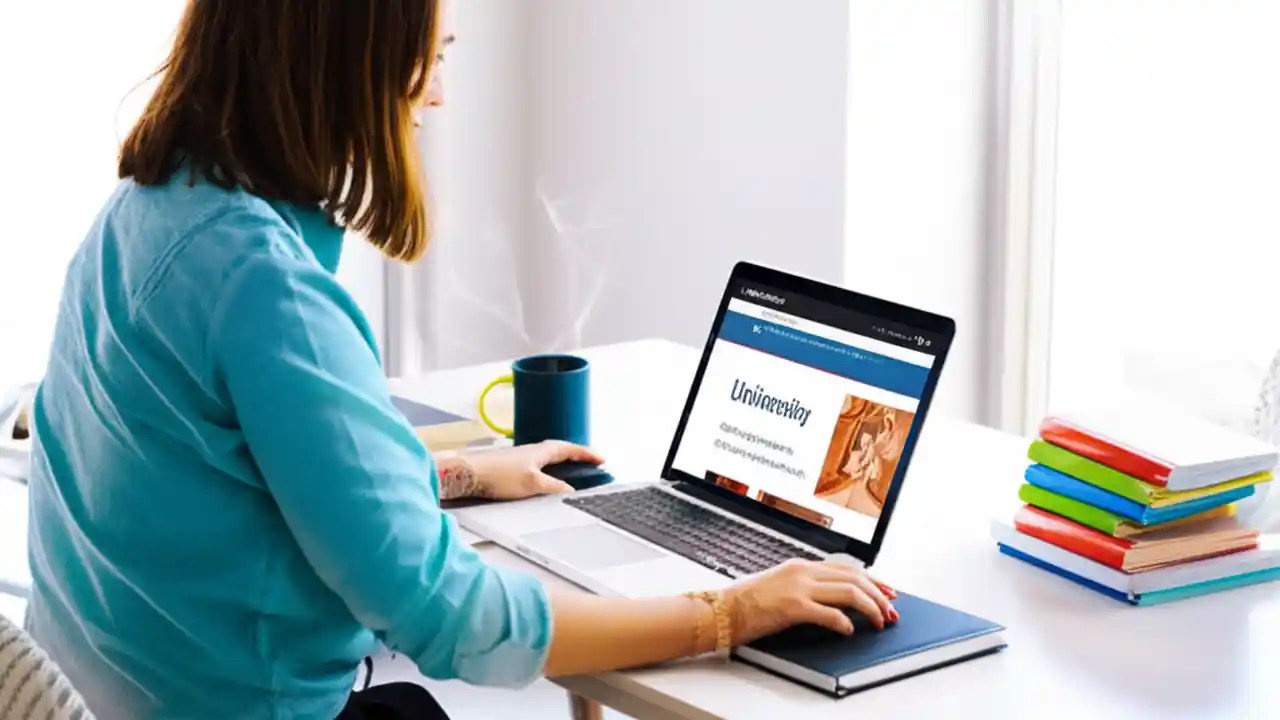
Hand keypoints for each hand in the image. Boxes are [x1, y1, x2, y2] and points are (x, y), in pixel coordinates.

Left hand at [465, 441, 604, 499]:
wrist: (468, 474)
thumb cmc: (497, 475)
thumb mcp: (532, 484)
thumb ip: (554, 487)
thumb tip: (569, 491)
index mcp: (541, 451)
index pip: (570, 449)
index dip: (587, 454)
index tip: (601, 458)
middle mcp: (532, 451)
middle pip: (560, 451)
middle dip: (577, 456)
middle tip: (590, 463)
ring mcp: (521, 459)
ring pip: (548, 459)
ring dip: (562, 463)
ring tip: (572, 473)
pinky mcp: (511, 468)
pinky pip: (537, 467)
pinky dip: (548, 471)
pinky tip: (545, 482)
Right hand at [722, 559, 898, 643]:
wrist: (722, 610)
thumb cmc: (746, 602)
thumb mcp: (779, 585)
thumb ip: (803, 586)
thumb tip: (830, 599)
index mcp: (800, 566)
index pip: (846, 567)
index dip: (872, 579)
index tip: (887, 590)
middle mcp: (802, 572)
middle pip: (854, 577)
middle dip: (879, 594)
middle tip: (891, 610)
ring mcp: (798, 587)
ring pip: (849, 592)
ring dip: (870, 607)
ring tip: (879, 621)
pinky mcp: (792, 607)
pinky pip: (829, 613)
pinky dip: (844, 622)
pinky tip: (849, 631)